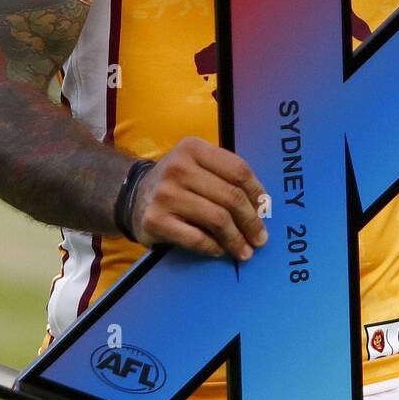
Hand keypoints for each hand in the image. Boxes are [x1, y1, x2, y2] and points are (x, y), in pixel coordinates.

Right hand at [129, 137, 268, 261]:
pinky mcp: (155, 220)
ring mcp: (165, 194)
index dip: (257, 193)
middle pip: (231, 197)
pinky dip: (214, 248)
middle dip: (251, 222)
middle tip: (260, 238)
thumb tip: (261, 206)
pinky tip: (220, 251)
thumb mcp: (198, 165)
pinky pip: (196, 238)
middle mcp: (178, 167)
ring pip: (217, 219)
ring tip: (245, 251)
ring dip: (236, 239)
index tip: (264, 211)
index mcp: (193, 148)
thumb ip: (225, 177)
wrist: (134, 197)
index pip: (238, 170)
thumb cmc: (178, 182)